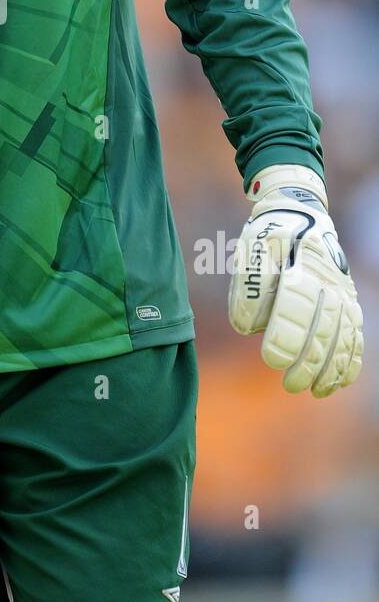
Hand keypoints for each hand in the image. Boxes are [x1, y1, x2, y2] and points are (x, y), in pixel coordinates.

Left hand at [228, 165, 362, 396]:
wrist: (300, 210)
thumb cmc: (269, 234)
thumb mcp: (251, 248)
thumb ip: (248, 285)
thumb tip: (246, 327)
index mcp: (299, 265)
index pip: (295, 306)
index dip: (285, 334)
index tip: (272, 359)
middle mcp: (326, 280)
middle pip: (323, 326)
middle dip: (308, 360)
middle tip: (290, 384)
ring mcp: (341, 291)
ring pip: (343, 334)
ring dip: (331, 366)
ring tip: (316, 391)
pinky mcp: (348, 300)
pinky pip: (355, 332)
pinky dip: (351, 358)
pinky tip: (341, 382)